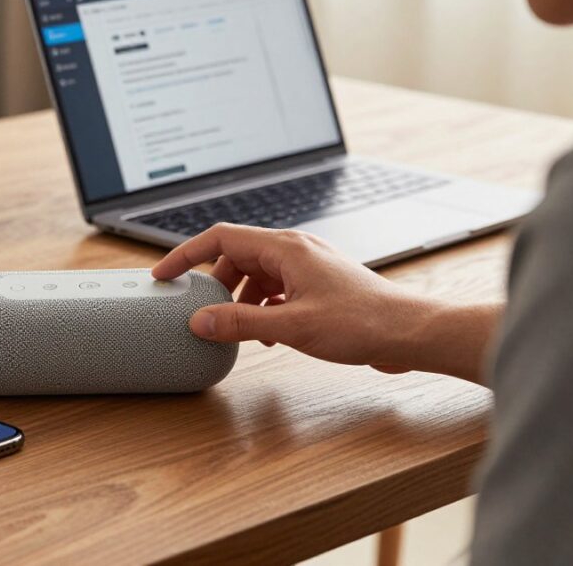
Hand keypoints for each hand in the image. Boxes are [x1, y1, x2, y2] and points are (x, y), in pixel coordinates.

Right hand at [151, 224, 499, 383]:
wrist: (409, 332)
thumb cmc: (361, 322)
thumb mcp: (292, 326)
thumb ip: (240, 323)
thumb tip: (199, 321)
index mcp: (284, 247)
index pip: (220, 238)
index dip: (186, 254)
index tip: (163, 275)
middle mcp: (294, 249)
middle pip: (236, 256)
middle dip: (216, 285)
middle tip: (203, 313)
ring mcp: (308, 266)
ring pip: (256, 274)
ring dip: (241, 300)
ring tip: (239, 330)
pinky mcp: (318, 285)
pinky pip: (277, 288)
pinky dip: (264, 307)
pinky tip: (269, 334)